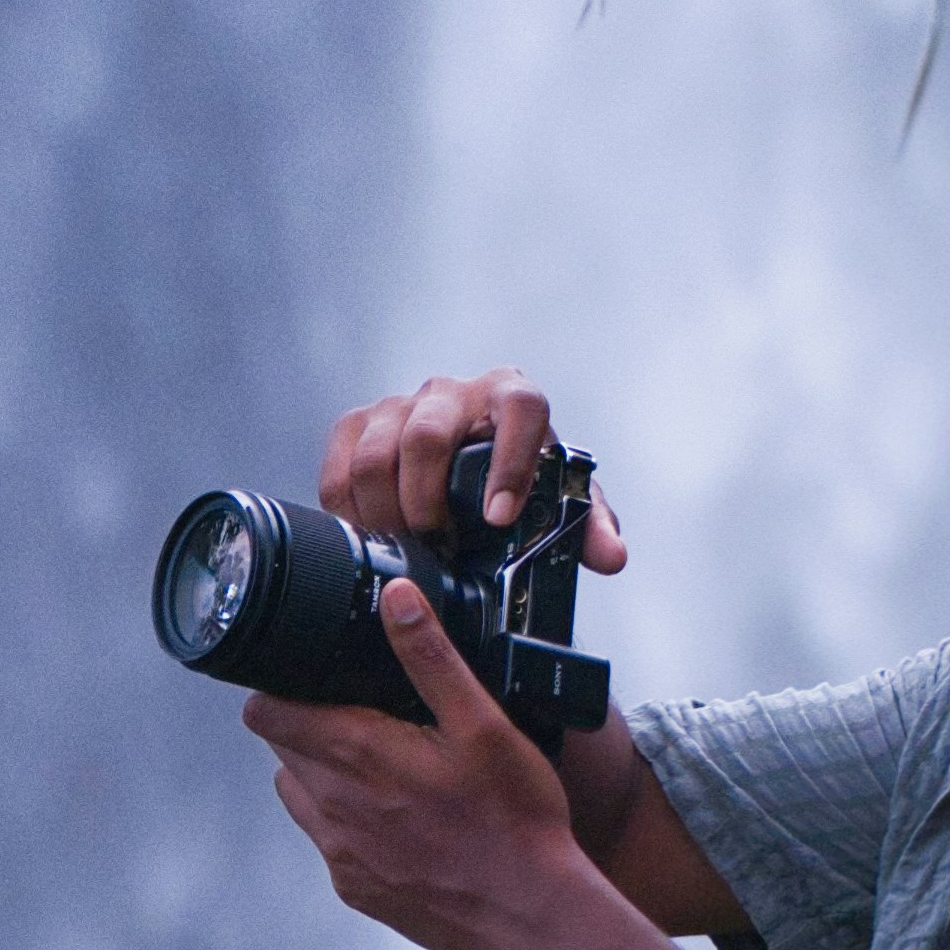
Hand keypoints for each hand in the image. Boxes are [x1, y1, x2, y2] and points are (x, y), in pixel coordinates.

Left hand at [248, 578, 596, 949]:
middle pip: (281, 750)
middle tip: (364, 717)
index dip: (280, 689)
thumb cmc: (514, 820)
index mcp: (357, 755)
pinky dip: (347, 822)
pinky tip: (399, 819)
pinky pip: (327, 841)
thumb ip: (430, 658)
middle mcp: (333, 807)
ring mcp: (340, 853)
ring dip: (322, 774)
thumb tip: (395, 599)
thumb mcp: (482, 724)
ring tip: (381, 767)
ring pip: (299, 795)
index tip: (312, 681)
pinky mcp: (355, 888)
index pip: (265, 713)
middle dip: (308, 726)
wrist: (530, 914)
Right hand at [317, 369, 628, 572]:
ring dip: (385, 511)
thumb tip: (610, 557)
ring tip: (405, 547)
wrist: (462, 468)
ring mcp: (400, 405)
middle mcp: (454, 393)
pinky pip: (340, 465)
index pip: (520, 410)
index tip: (500, 518)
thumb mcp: (554, 501)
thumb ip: (587, 525)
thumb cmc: (514, 481)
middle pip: (427, 434)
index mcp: (511, 397)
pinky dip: (349, 508)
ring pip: (376, 451)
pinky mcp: (357, 425)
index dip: (509, 464)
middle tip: (437, 545)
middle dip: (426, 501)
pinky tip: (372, 534)